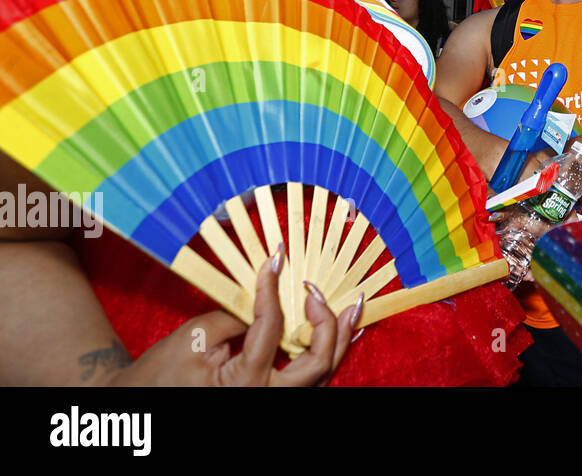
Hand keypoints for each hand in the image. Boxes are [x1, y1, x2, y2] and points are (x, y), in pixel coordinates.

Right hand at [110, 250, 360, 386]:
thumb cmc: (164, 373)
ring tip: (352, 307)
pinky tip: (338, 332)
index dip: (273, 289)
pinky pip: (312, 380)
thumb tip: (271, 299)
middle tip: (316, 291)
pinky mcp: (274, 398)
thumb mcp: (196, 337)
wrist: (146, 404)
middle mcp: (265, 398)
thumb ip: (238, 316)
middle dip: (325, 322)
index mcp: (243, 384)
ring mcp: (273, 402)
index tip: (275, 260)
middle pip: (317, 362)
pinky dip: (328, 354)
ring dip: (338, 338)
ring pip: (322, 373)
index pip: (271, 328)